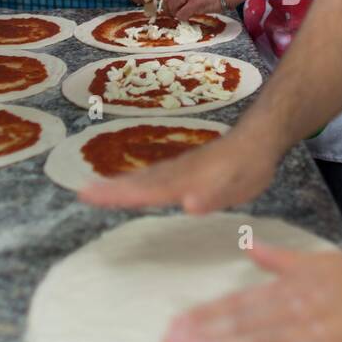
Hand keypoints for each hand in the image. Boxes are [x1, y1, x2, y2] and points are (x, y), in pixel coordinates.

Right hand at [78, 129, 279, 212]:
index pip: (148, 190)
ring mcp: (179, 169)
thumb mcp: (239, 183)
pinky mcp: (183, 170)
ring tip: (92, 192)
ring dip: (118, 186)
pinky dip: (134, 183)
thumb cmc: (250, 165)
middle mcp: (177, 173)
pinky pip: (153, 177)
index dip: (121, 195)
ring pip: (143, 178)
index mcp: (186, 179)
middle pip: (139, 183)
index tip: (91, 196)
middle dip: (110, 190)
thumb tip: (189, 204)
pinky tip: (128, 189)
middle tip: (81, 195)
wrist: (259, 136)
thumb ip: (214, 194)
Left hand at [164, 243, 341, 341]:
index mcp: (286, 287)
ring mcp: (309, 327)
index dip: (206, 315)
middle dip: (204, 333)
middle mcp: (292, 306)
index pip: (238, 303)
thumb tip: (248, 243)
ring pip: (259, 337)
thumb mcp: (313, 261)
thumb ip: (277, 258)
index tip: (176, 324)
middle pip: (241, 322)